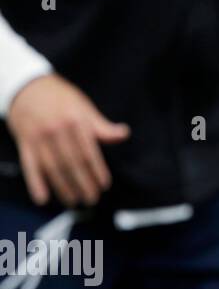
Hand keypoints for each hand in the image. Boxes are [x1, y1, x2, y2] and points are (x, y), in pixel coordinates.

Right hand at [6, 74, 129, 206]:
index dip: (97, 171)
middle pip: (72, 163)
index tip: (104, 185)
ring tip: (74, 201)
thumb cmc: (61, 99)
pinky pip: (30, 166)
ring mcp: (39, 138)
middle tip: (92, 198)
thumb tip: (123, 134)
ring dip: (63, 187)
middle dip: (83, 183)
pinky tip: (43, 198)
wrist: (28, 87)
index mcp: (75, 122)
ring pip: (52, 168)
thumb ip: (102, 126)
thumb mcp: (84, 108)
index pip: (89, 152)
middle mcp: (57, 131)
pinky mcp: (24, 143)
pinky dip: (35, 183)